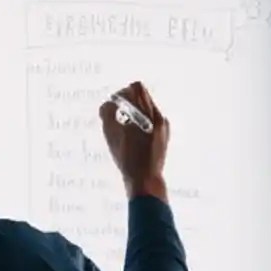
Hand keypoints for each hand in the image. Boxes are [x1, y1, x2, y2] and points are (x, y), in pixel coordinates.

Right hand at [98, 81, 170, 200]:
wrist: (145, 181)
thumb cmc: (128, 159)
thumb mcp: (112, 135)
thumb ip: (108, 114)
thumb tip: (108, 104)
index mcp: (151, 114)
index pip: (136, 88)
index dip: (121, 93)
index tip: (113, 105)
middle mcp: (160, 118)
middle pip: (141, 98)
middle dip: (126, 104)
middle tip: (115, 117)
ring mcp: (163, 129)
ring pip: (144, 111)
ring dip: (131, 115)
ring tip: (121, 130)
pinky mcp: (162, 138)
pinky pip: (148, 122)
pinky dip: (137, 124)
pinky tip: (129, 139)